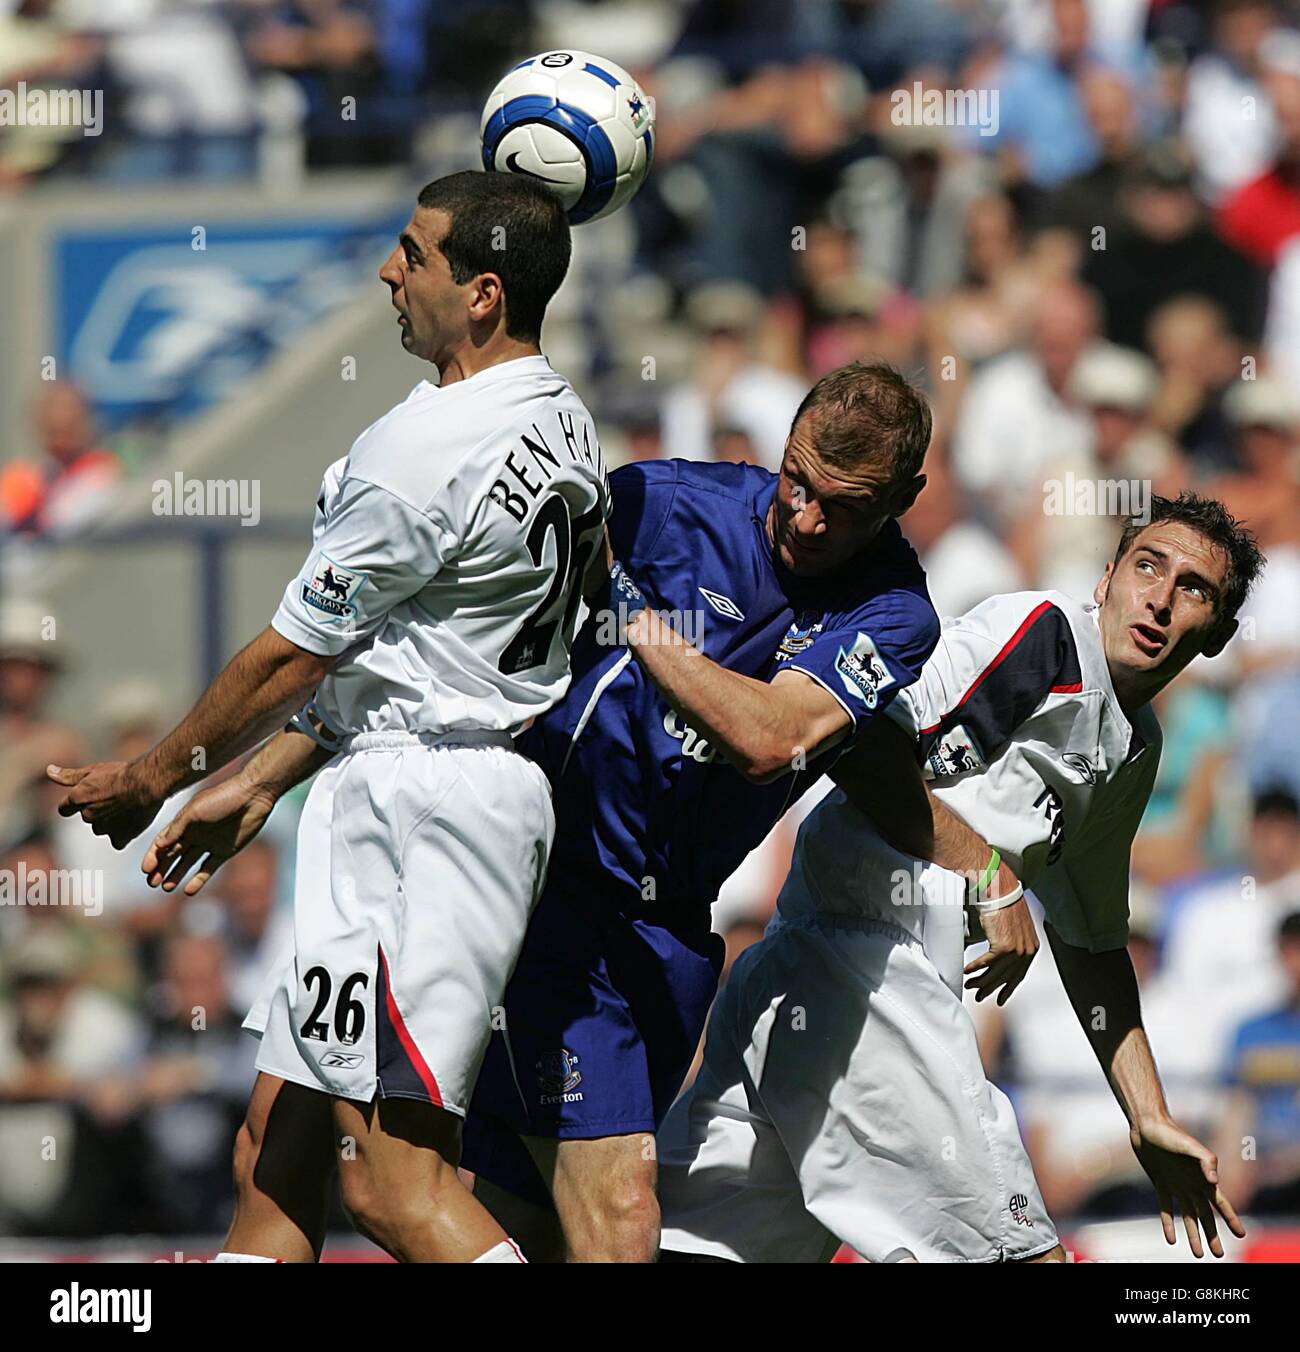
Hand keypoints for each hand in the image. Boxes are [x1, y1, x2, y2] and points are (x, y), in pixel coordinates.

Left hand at [48, 760, 161, 848]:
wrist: (147, 783)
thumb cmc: (121, 774)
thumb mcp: (93, 770)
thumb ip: (69, 775)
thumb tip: (49, 771)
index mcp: (78, 799)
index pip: (65, 808)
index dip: (75, 804)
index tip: (89, 798)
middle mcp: (88, 815)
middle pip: (88, 817)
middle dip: (98, 810)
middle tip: (116, 797)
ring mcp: (104, 828)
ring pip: (102, 828)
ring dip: (110, 822)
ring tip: (127, 807)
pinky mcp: (120, 837)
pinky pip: (117, 841)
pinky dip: (123, 835)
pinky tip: (132, 822)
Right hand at [142, 771, 276, 895]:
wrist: (252, 797)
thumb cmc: (222, 799)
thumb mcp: (195, 811)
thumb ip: (177, 828)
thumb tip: (160, 845)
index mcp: (184, 823)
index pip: (163, 842)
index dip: (153, 856)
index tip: (146, 870)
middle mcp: (194, 834)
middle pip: (173, 855)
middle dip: (161, 869)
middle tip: (152, 883)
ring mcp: (209, 843)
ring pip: (188, 863)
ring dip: (176, 875)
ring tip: (166, 888)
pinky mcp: (225, 851)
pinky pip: (208, 869)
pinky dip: (198, 880)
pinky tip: (188, 891)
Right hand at [964, 867, 1036, 1004]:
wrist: (1001, 890)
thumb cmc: (1005, 902)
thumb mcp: (1013, 926)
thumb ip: (1009, 941)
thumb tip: (997, 953)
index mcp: (1031, 947)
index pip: (1019, 974)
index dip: (1008, 988)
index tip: (1000, 997)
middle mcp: (1027, 951)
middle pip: (1006, 977)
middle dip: (991, 989)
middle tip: (980, 996)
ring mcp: (1017, 950)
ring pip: (996, 973)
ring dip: (980, 981)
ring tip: (970, 986)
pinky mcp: (1004, 947)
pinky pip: (987, 963)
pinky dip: (975, 968)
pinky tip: (967, 971)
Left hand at [1131, 1115, 1245, 1257]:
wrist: (1147, 1125)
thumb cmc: (1172, 1134)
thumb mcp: (1192, 1146)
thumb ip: (1207, 1162)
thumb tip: (1215, 1183)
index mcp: (1204, 1179)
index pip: (1221, 1204)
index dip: (1231, 1219)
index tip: (1241, 1235)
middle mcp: (1193, 1185)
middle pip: (1205, 1216)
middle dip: (1212, 1235)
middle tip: (1218, 1254)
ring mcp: (1177, 1186)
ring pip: (1188, 1217)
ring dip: (1193, 1235)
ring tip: (1198, 1254)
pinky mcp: (1161, 1185)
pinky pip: (1166, 1209)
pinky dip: (1169, 1224)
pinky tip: (1171, 1239)